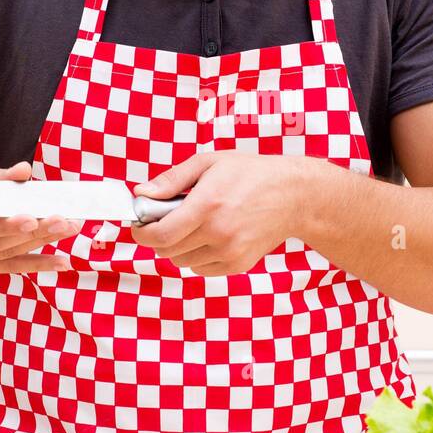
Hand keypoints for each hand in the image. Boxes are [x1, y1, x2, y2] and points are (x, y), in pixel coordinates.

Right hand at [0, 160, 77, 274]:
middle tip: (65, 221)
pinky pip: (4, 266)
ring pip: (3, 256)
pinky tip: (59, 262)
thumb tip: (25, 171)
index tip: (32, 218)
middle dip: (33, 233)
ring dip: (39, 246)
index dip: (2, 224)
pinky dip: (33, 264)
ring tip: (68, 232)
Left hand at [129, 152, 306, 275]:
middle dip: (158, 238)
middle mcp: (219, 232)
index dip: (141, 234)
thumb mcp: (209, 163)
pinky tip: (209, 237)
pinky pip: (201, 269)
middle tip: (165, 221)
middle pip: (167, 251)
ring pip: (182, 262)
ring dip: (178, 247)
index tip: (139, 227)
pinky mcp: (239, 264)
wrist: (293, 196)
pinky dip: (197, 257)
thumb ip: (171, 180)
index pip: (160, 234)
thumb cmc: (249, 174)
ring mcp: (230, 252)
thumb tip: (141, 194)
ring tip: (193, 227)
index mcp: (208, 204)